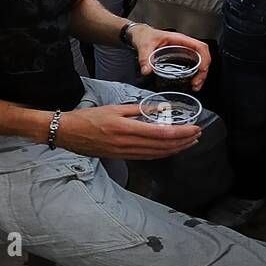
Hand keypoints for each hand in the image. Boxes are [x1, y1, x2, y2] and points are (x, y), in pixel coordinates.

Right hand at [53, 103, 198, 160]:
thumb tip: (160, 108)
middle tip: (198, 135)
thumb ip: (138, 109)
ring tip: (189, 143)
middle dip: (183, 142)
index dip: (181, 133)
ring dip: (175, 149)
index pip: (161, 133)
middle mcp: (127, 144)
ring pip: (156, 154)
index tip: (194, 128)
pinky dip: (162, 154)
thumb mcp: (115, 108)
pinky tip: (170, 150)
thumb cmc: (89, 117)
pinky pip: (146, 157)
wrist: (67, 133)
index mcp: (126, 128)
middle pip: (162, 146)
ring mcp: (124, 153)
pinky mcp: (121, 158)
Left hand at [128, 26, 209, 88]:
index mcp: (179, 39)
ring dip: (200, 74)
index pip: (199, 46)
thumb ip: (144, 58)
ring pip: (199, 61)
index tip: (202, 69)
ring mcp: (182, 50)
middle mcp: (183, 44)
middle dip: (203, 71)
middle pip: (202, 56)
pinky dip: (195, 73)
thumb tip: (147, 70)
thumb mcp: (144, 46)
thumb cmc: (145, 35)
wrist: (140, 34)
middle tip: (196, 83)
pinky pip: (192, 63)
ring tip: (195, 86)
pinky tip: (191, 82)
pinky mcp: (179, 56)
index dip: (204, 58)